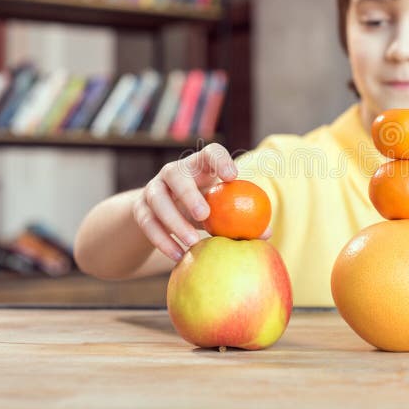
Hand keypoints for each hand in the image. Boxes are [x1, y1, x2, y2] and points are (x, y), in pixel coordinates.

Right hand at [132, 143, 269, 260]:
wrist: (162, 212)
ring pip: (157, 200)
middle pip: (177, 175)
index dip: (220, 161)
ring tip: (192, 242)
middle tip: (204, 215)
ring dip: (174, 222)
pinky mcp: (140, 208)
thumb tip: (268, 233)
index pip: (210, 153)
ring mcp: (153, 188)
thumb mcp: (221, 207)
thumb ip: (242, 217)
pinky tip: (177, 255)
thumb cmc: (205, 206)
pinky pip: (147, 223)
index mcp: (198, 166)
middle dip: (189, 194)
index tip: (233, 177)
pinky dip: (162, 240)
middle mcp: (173, 172)